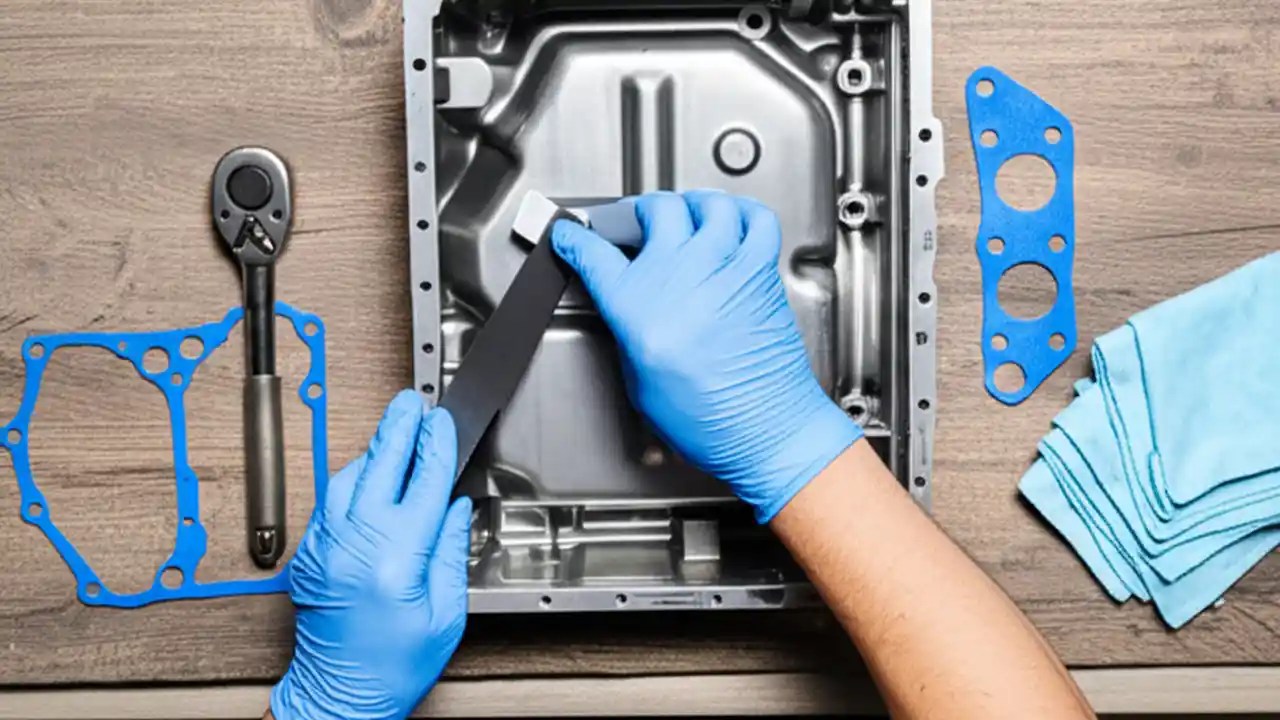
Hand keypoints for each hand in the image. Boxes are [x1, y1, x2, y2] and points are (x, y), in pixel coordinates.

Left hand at [270, 390, 471, 719]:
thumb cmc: (391, 669)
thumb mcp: (445, 614)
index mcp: (396, 561)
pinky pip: (330, 501)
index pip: (423, 485)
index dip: (436, 448)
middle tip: (411, 404)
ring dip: (373, 451)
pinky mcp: (311, 555)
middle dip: (398, 429)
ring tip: (395, 432)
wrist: (339, 698)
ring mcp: (327, 547)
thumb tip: (456, 509)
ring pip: (347, 478)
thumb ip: (452, 554)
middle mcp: (354, 547)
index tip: (444, 424)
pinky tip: (368, 473)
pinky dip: (352, 479)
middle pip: (379, 468)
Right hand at [551, 191, 860, 522]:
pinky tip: (736, 221)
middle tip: (640, 221)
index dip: (576, 238)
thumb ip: (627, 326)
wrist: (761, 426)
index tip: (573, 235)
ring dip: (694, 205)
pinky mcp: (759, 271)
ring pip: (708, 204)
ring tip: (689, 213)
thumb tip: (627, 302)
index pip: (593, 251)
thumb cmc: (704, 416)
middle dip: (642, 212)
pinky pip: (757, 219)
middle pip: (656, 209)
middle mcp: (678, 273)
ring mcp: (723, 265)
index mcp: (635, 303)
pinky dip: (744, 212)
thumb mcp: (636, 375)